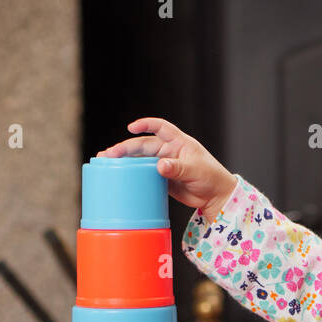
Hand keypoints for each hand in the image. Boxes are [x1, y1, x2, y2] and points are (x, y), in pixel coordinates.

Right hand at [95, 117, 236, 219]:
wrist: (215, 196)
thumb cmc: (211, 178)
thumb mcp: (195, 170)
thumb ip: (177, 168)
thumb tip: (159, 165)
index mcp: (179, 142)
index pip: (160, 127)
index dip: (145, 125)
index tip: (131, 128)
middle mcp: (169, 150)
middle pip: (143, 145)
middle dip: (125, 148)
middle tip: (109, 154)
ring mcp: (164, 164)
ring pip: (140, 159)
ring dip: (124, 160)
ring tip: (106, 163)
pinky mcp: (162, 179)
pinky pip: (144, 174)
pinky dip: (132, 174)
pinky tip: (119, 176)